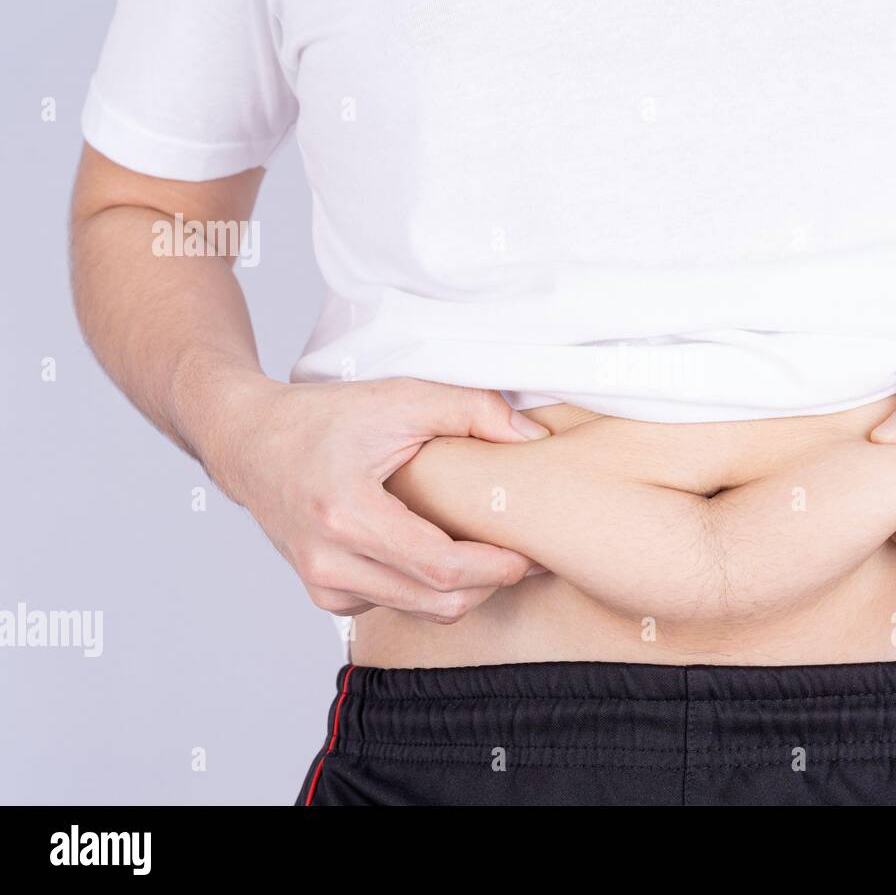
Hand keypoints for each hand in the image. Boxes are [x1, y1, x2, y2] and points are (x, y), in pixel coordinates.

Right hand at [198, 376, 550, 621]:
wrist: (249, 442)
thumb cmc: (324, 417)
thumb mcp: (400, 397)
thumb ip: (472, 411)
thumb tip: (533, 437)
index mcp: (346, 515)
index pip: (440, 568)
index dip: (496, 567)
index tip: (530, 552)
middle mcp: (329, 562)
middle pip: (437, 601)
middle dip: (491, 583)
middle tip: (526, 555)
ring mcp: (324, 585)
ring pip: (422, 610)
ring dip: (466, 589)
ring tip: (494, 552)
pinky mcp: (326, 594)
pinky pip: (398, 604)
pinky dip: (429, 588)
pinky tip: (443, 552)